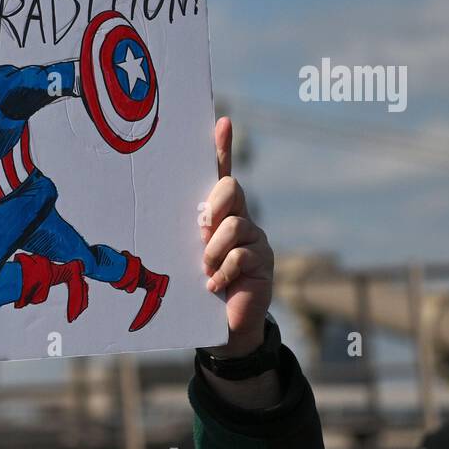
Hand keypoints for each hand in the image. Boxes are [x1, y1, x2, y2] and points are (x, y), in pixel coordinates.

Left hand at [200, 117, 272, 358]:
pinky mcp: (263, 261)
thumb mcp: (185, 257)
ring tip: (205, 270)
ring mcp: (254, 239)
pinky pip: (241, 255)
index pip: (220, 175)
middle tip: (202, 230)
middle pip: (230, 190)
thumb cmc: (196, 288)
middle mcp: (238, 219)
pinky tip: (215, 287)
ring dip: (213, 250)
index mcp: (217, 213)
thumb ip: (187, 236)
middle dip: (215, 206)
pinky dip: (224, 272)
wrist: (221, 326)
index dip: (222, 148)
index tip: (221, 122)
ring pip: (234, 225)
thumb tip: (191, 220)